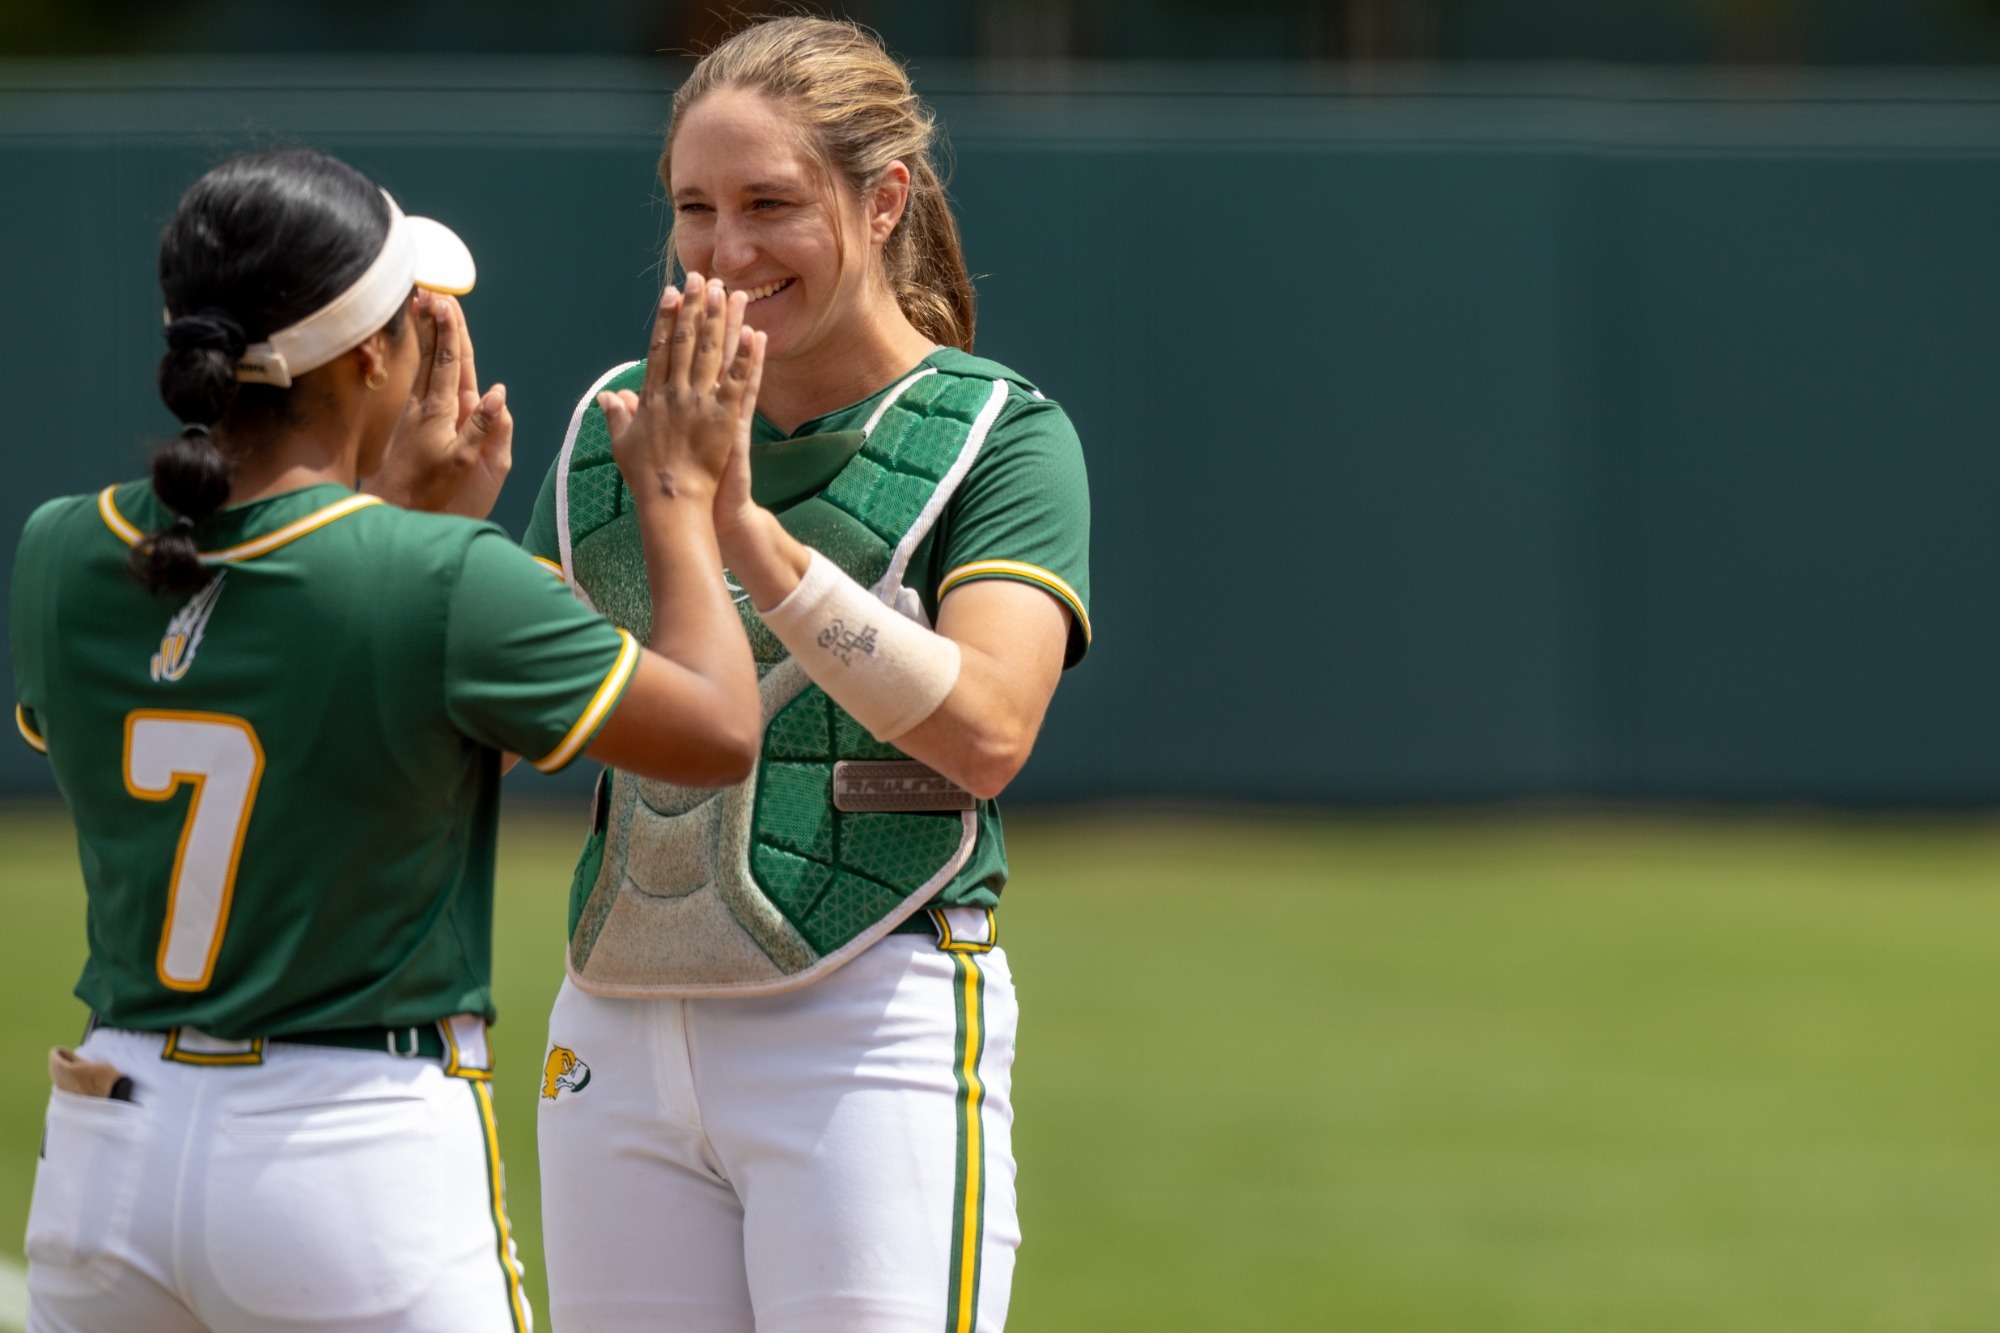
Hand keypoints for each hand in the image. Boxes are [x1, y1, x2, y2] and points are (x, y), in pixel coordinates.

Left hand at [369, 292, 512, 517]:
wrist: (394, 504)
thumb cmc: (432, 488)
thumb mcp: (461, 462)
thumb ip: (481, 428)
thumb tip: (499, 392)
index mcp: (442, 410)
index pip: (449, 362)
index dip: (449, 331)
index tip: (447, 302)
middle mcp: (427, 402)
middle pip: (434, 352)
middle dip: (436, 320)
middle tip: (434, 288)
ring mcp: (416, 406)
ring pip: (424, 359)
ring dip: (426, 330)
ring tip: (424, 302)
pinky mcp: (410, 414)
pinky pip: (418, 373)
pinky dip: (421, 352)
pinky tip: (422, 342)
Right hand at [601, 273, 764, 507]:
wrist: (672, 501)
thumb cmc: (646, 478)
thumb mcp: (622, 444)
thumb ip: (616, 415)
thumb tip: (609, 395)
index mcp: (652, 396)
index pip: (660, 347)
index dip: (667, 317)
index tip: (672, 293)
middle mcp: (675, 393)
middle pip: (687, 340)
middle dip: (695, 306)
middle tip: (702, 277)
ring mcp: (700, 403)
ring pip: (713, 353)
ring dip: (721, 319)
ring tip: (727, 292)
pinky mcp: (724, 418)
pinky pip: (738, 381)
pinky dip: (747, 356)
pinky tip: (755, 333)